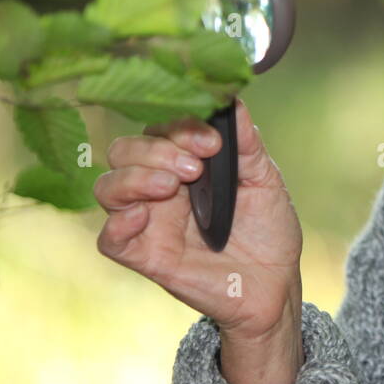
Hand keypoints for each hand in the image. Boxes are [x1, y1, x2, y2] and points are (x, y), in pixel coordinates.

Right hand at [93, 97, 303, 343]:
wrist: (275, 284)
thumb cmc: (268, 229)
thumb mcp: (264, 181)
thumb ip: (246, 144)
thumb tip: (233, 99)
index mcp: (186, 162)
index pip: (159, 129)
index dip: (178, 126)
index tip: (212, 141)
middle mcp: (160, 187)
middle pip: (124, 150)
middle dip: (156, 150)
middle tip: (194, 167)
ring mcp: (150, 222)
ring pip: (108, 187)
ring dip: (135, 178)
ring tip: (171, 186)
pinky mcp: (146, 257)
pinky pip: (109, 239)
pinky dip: (117, 224)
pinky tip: (142, 216)